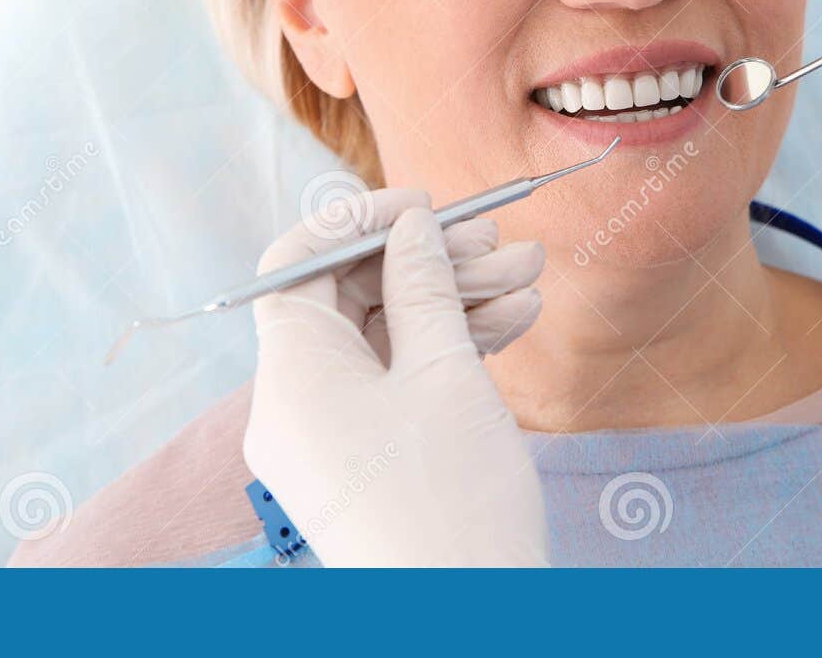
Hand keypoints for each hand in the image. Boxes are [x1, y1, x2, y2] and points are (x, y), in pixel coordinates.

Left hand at [242, 188, 548, 565]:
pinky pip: (400, 380)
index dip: (358, 220)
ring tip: (531, 277)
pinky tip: (517, 322)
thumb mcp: (443, 372)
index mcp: (289, 376)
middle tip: (500, 239)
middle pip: (350, 295)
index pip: (297, 263)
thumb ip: (423, 284)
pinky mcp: (369, 456)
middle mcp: (296, 402)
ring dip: (457, 300)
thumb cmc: (452, 502)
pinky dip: (452, 348)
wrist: (471, 626)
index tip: (423, 205)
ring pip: (387, 336)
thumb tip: (410, 226)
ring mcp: (332, 433)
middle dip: (429, 260)